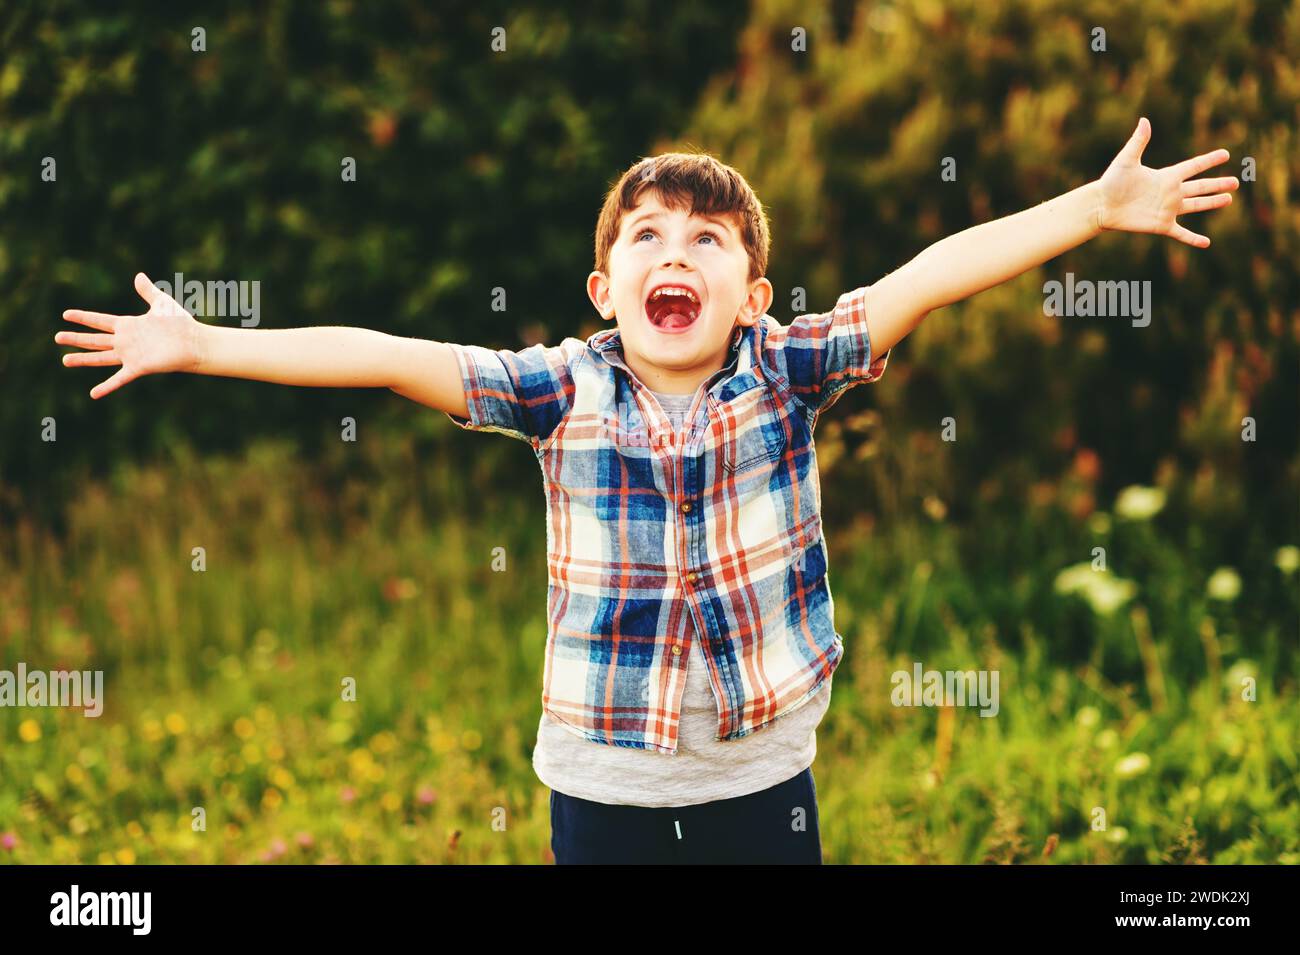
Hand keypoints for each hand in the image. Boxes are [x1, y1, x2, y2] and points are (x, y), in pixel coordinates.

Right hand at [57, 272, 205, 398]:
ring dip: (82, 359)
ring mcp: (130, 355)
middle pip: (95, 340)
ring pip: (101, 358)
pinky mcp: (138, 367)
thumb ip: (147, 291)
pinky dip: (106, 386)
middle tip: (56, 337)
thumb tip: (138, 276)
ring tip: (64, 360)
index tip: (66, 314)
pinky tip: (93, 394)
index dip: (83, 318)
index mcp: (128, 325)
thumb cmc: (180, 323)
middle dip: (76, 339)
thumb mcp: (161, 303)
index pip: (100, 321)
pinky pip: (119, 378)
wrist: (194, 342)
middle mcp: (126, 341)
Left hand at [1096, 117, 1238, 247]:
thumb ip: (1138, 141)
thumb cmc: (1111, 182)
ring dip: (1212, 203)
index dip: (1209, 160)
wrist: (1101, 206)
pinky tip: (1206, 243)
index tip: (1225, 154)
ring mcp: (1167, 209)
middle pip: (1200, 187)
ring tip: (1229, 199)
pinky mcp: (1161, 225)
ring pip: (1196, 206)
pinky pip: (1181, 233)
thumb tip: (1144, 120)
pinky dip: (1193, 239)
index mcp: (1166, 176)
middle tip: (1236, 182)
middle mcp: (1170, 192)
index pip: (1193, 166)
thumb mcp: (1127, 160)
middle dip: (1218, 184)